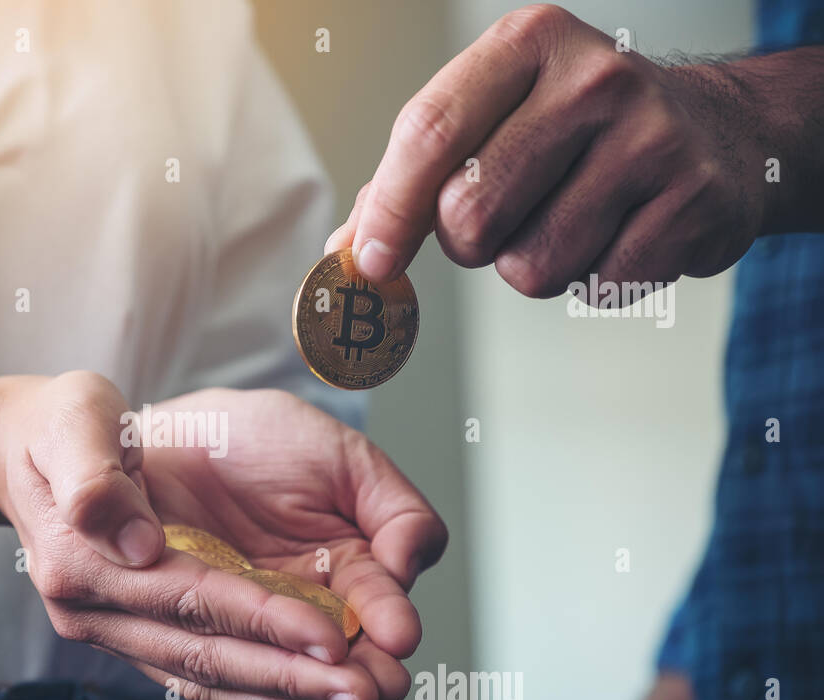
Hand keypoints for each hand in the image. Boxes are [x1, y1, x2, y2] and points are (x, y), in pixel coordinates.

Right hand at [0, 372, 445, 699]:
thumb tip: (139, 543)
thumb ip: (96, 477)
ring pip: (211, 679)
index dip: (263, 620)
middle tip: (366, 695)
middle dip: (290, 679)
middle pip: (207, 656)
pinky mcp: (139, 634)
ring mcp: (116, 630)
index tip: (330, 637)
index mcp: (82, 560)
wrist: (23, 450)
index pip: (189, 598)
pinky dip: (258, 697)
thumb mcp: (73, 420)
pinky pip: (204, 677)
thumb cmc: (61, 424)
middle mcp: (97, 611)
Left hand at [327, 3, 774, 300]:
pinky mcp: (694, 201)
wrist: (718, 132)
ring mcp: (653, 138)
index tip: (369, 261)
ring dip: (532, 265)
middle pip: (470, 214)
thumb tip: (347, 251)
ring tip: (572, 219)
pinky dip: (593, 280)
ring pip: (531, 265)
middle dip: (469, 243)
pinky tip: (620, 234)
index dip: (389, 210)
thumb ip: (414, 177)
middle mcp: (593, 79)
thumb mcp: (495, 118)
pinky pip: (596, 287)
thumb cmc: (579, 132)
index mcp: (527, 45)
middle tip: (506, 219)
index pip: (429, 133)